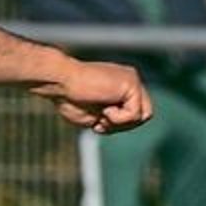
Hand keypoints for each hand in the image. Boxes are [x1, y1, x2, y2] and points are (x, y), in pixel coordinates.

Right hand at [34, 59, 150, 133]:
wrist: (60, 82)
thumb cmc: (69, 98)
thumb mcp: (95, 115)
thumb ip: (112, 119)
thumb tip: (126, 125)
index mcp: (121, 86)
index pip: (135, 113)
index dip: (119, 125)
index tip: (98, 123)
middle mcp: (129, 80)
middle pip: (144, 115)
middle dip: (123, 126)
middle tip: (102, 122)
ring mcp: (132, 80)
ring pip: (143, 115)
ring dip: (121, 123)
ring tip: (103, 114)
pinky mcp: (132, 83)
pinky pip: (135, 114)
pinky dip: (118, 119)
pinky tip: (105, 109)